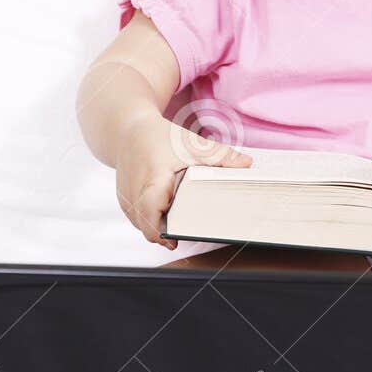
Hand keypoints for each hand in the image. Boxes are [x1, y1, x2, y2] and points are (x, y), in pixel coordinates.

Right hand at [116, 117, 252, 247]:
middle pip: (146, 224)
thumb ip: (221, 156)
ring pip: (140, 224)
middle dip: (163, 233)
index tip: (174, 241)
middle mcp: (134, 189)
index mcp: (153, 177)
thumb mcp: (193, 144)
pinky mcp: (123, 200)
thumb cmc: (161, 137)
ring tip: (175, 229)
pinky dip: (149, 221)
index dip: (160, 231)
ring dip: (156, 228)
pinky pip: (136, 218)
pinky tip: (165, 220)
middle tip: (183, 235)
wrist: (129, 130)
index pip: (150, 213)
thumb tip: (247, 164)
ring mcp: (125, 196)